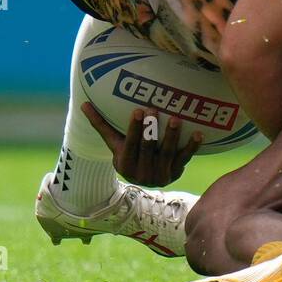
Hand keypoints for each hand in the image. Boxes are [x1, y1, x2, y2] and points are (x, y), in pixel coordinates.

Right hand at [82, 102, 202, 185]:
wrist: (142, 178)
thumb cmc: (126, 153)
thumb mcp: (113, 143)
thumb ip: (101, 124)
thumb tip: (83, 104)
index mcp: (125, 164)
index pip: (130, 144)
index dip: (134, 128)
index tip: (138, 110)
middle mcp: (142, 173)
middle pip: (147, 149)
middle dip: (151, 130)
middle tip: (154, 109)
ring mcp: (160, 175)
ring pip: (166, 154)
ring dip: (171, 136)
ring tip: (176, 119)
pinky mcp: (176, 173)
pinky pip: (184, 159)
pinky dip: (191, 147)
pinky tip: (198, 134)